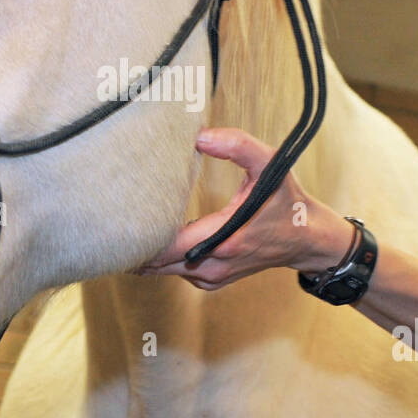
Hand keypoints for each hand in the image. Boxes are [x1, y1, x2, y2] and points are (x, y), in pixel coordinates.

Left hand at [134, 126, 352, 291]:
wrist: (307, 238)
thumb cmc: (286, 201)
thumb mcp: (270, 165)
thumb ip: (238, 145)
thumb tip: (200, 137)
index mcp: (222, 239)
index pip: (164, 246)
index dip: (138, 236)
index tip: (120, 217)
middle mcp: (213, 264)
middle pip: (155, 263)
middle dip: (133, 245)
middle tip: (109, 222)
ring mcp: (212, 276)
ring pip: (162, 270)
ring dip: (146, 253)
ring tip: (126, 227)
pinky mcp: (212, 280)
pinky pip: (176, 272)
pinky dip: (161, 259)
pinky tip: (153, 238)